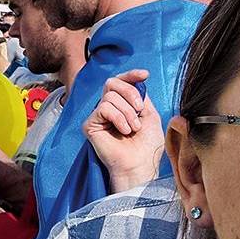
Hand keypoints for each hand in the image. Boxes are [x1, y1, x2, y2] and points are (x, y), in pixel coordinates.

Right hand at [83, 69, 163, 192]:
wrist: (140, 164)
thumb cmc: (147, 145)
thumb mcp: (150, 115)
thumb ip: (141, 96)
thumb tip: (136, 81)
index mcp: (123, 105)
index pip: (121, 82)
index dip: (131, 75)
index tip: (145, 74)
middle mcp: (109, 108)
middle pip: (113, 83)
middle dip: (130, 92)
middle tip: (139, 110)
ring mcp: (98, 116)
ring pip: (110, 96)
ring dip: (127, 112)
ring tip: (133, 128)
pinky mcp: (90, 124)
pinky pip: (103, 108)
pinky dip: (118, 118)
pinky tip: (123, 131)